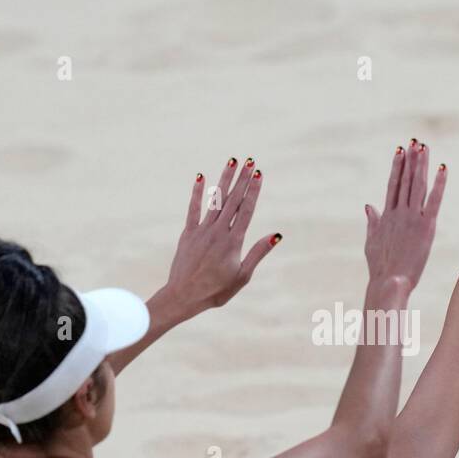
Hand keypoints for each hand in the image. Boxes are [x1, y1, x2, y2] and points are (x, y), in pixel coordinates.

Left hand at [164, 157, 278, 315]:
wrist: (183, 296)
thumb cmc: (216, 291)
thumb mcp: (242, 276)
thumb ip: (258, 253)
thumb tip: (275, 235)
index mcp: (233, 242)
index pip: (246, 210)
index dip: (253, 190)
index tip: (259, 174)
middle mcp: (218, 232)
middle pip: (233, 200)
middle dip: (243, 179)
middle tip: (250, 161)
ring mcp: (202, 231)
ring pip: (216, 200)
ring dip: (224, 179)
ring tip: (232, 161)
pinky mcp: (188, 234)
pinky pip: (193, 209)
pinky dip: (197, 193)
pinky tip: (200, 177)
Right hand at [364, 140, 445, 290]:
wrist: (389, 282)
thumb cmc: (380, 268)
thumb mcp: (371, 241)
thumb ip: (372, 222)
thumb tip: (369, 205)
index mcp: (387, 216)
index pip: (393, 185)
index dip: (397, 166)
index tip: (399, 151)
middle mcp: (399, 213)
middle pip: (405, 180)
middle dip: (410, 160)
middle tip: (414, 142)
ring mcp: (412, 218)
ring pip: (417, 185)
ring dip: (421, 165)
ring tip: (424, 148)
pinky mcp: (426, 227)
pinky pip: (434, 200)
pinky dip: (439, 183)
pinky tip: (443, 168)